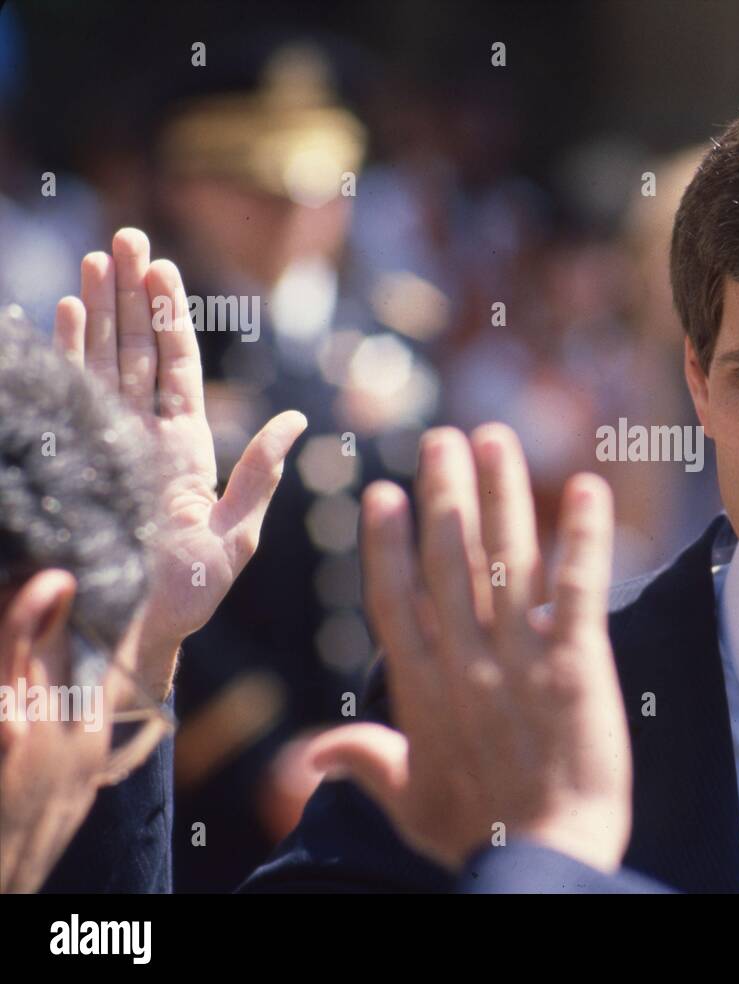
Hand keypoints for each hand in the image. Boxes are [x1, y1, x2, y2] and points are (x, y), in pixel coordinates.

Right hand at [52, 228, 305, 698]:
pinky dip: (64, 354)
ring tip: (91, 262)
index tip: (162, 267)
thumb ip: (261, 474)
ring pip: (101, 363)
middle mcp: (146, 434)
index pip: (178, 366)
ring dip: (95, 311)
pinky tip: (59, 316)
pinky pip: (70, 396)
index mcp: (189, 445)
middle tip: (123, 238)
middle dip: (129, 295)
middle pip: (136, 350)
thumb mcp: (237, 533)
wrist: (135, 629)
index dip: (169, 317)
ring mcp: (108, 443)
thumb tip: (298, 420)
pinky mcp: (77, 457)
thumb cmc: (192, 592)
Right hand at [307, 424, 632, 874]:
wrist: (545, 859)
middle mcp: (463, 660)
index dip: (387, 542)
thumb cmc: (479, 836)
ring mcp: (518, 657)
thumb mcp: (409, 803)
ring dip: (502, 492)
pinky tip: (587, 489)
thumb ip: (367, 764)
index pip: (395, 597)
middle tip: (443, 438)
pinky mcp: (574, 663)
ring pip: (504, 557)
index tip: (384, 493)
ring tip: (495, 437)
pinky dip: (582, 537)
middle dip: (445, 492)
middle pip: (447, 558)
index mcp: (422, 688)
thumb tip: (315, 752)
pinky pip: (576, 587)